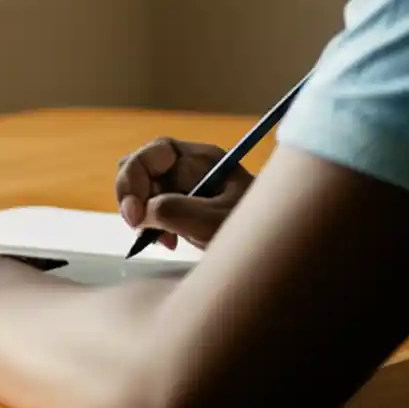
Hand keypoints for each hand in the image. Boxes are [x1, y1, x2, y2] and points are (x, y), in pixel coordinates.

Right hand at [115, 137, 253, 248]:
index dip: (136, 177)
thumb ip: (176, 211)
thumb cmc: (257, 234)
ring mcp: (183, 187)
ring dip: (141, 215)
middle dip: (133, 196)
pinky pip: (149, 209)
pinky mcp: (180, 207)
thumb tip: (141, 212)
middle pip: (140, 167)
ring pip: (140, 189)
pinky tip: (170, 242)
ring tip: (165, 240)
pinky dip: (150, 226)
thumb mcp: (215, 222)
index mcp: (201, 159)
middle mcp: (189, 167)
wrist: (275, 255)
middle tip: (140, 227)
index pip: (155, 152)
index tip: (136, 214)